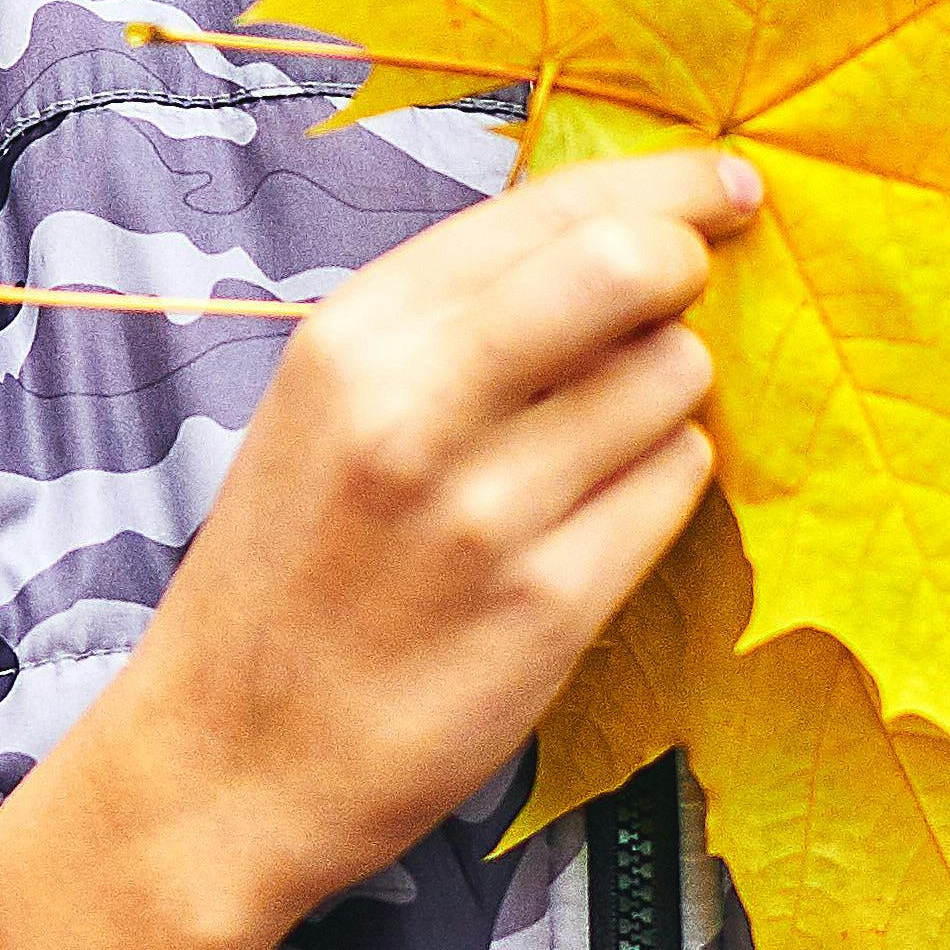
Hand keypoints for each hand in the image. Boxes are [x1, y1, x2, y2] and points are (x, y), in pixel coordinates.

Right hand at [0, 146, 753, 949]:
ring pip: (672, 380)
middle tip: (687, 291)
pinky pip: (673, 490)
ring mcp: (487, 515)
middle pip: (630, 269)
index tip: (723, 184)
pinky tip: (601, 514)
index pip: (549, 208)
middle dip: (685, 265)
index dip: (663, 183)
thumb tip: (613, 232)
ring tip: (602, 439)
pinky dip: (661, 485)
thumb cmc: (288, 575)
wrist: (226, 766)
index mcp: (351, 341)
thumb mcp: (324, 408)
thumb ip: (450, 320)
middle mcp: (414, 412)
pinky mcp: (549, 608)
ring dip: (668, 394)